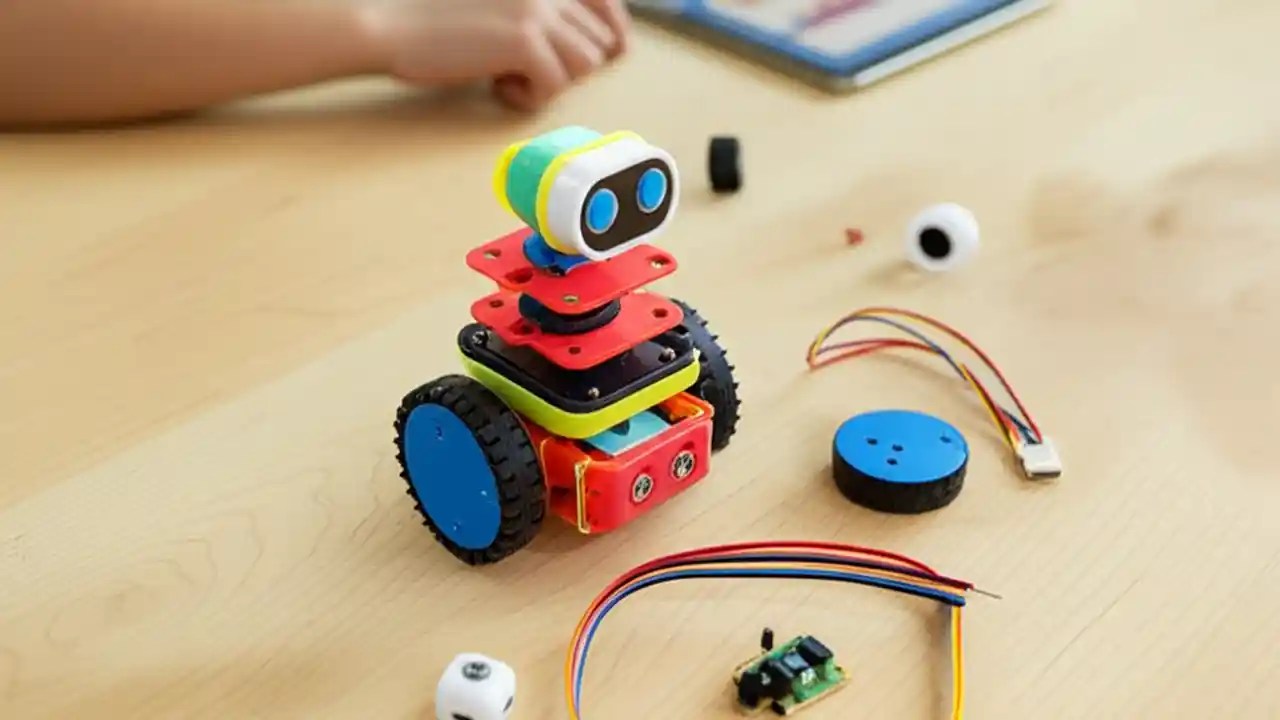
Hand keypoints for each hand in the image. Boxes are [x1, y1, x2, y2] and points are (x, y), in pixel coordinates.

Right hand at [359, 0, 629, 110]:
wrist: (389, 23)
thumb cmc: (433, 21)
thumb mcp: (496, 6)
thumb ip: (537, 13)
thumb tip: (589, 48)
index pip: (605, 1)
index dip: (614, 30)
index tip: (615, 52)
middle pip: (597, 42)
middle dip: (570, 65)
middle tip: (524, 70)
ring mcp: (537, 11)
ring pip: (585, 65)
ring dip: (553, 82)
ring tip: (510, 78)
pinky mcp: (524, 41)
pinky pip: (555, 87)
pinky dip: (530, 98)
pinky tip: (497, 88)